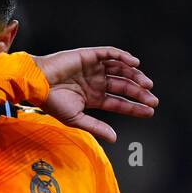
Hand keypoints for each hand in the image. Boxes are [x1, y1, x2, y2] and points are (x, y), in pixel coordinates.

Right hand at [31, 47, 157, 142]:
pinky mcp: (90, 55)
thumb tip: (114, 138)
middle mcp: (96, 82)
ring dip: (135, 76)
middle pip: (124, 86)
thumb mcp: (77, 119)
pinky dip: (123, 57)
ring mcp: (94, 68)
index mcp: (93, 97)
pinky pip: (110, 54)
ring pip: (121, 70)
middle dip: (139, 93)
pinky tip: (135, 64)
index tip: (150, 112)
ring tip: (147, 85)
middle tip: (153, 100)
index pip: (119, 102)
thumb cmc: (52, 102)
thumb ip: (96, 127)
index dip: (134, 107)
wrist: (37, 83)